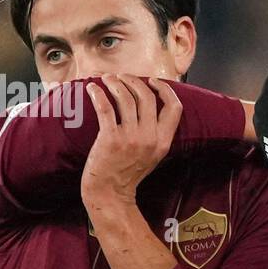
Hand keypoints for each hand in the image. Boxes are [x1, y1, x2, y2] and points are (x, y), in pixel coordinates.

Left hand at [81, 75, 181, 205]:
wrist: (110, 191)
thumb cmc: (129, 172)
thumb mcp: (153, 154)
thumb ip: (156, 132)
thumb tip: (150, 103)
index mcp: (164, 141)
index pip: (174, 108)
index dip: (165, 90)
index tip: (152, 81)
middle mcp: (150, 138)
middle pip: (147, 97)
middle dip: (134, 81)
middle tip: (123, 77)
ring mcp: (131, 138)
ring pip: (126, 98)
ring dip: (116, 83)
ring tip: (108, 78)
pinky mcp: (111, 138)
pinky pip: (105, 107)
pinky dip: (98, 93)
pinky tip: (93, 88)